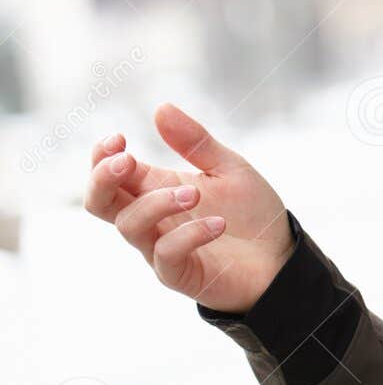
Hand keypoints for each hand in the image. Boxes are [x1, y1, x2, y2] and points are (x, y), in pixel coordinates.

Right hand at [83, 104, 295, 311]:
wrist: (281, 259)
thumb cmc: (251, 214)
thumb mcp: (229, 168)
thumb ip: (196, 142)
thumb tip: (161, 108)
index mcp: (154, 188)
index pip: (107, 174)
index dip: (102, 156)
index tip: (120, 138)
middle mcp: (151, 219)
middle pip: (99, 203)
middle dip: (103, 178)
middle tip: (128, 160)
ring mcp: (162, 249)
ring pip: (129, 226)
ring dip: (157, 203)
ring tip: (195, 194)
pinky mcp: (180, 275)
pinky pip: (166, 255)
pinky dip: (188, 236)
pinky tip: (218, 224)